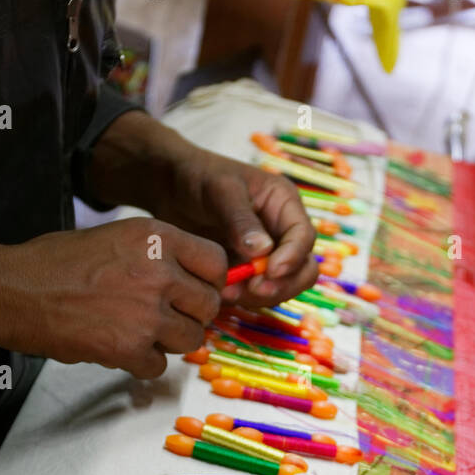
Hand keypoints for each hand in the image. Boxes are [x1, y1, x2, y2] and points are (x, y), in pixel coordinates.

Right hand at [0, 218, 226, 378]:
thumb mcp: (117, 237)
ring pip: (190, 339)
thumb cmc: (58, 263)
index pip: (216, 263)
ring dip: (169, 341)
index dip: (209, 282)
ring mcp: (146, 313)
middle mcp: (158, 272)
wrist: (14, 290)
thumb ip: (160, 256)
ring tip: (138, 331)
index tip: (195, 291)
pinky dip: (143, 363)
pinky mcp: (129, 348)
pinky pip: (159, 365)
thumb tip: (194, 282)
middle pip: (208, 306)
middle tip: (166, 317)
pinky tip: (118, 347)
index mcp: (156, 237)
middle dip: (191, 315)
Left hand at [165, 150, 319, 308]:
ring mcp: (266, 254)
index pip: (303, 236)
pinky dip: (243, 297)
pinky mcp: (248, 271)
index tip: (270, 272)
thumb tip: (263, 251)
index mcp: (283, 203)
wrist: (171, 188)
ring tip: (228, 291)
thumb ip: (241, 220)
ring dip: (260, 296)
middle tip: (253, 289)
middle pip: (303, 269)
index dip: (292, 258)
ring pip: (282, 286)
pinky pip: (256, 293)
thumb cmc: (199, 176)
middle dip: (283, 284)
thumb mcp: (220, 190)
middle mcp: (281, 231)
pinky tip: (220, 292)